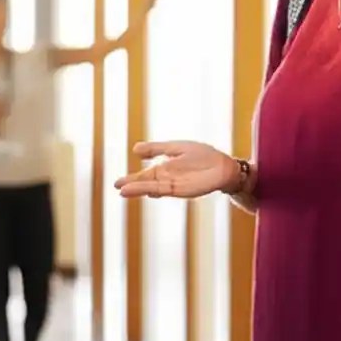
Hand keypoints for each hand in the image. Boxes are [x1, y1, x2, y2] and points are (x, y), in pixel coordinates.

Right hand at [113, 141, 239, 198]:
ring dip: (139, 190)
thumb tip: (135, 149)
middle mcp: (166, 179)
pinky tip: (145, 192)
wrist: (223, 166)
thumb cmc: (204, 156)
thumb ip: (156, 149)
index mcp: (164, 169)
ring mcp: (173, 185)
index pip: (144, 176)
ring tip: (123, 192)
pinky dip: (153, 191)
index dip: (132, 179)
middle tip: (117, 187)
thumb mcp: (175, 147)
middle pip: (145, 183)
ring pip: (152, 188)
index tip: (118, 183)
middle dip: (132, 185)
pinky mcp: (182, 189)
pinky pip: (164, 190)